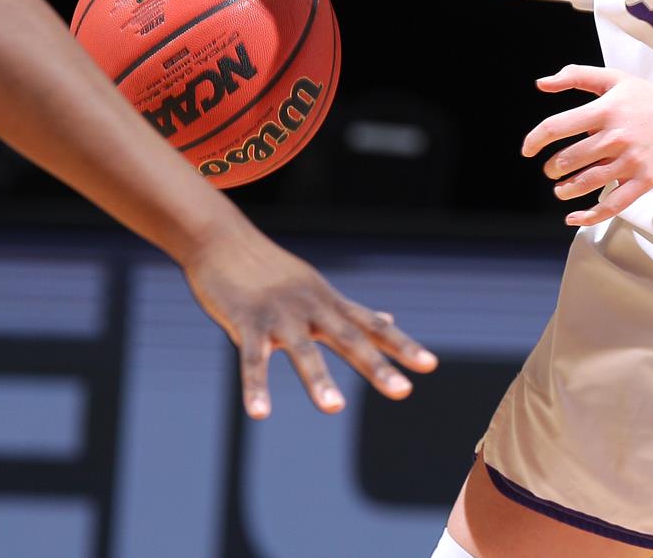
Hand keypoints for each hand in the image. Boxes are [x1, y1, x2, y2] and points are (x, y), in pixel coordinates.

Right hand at [182, 227, 437, 418]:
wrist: (222, 239)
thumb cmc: (270, 268)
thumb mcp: (318, 288)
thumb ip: (351, 311)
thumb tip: (389, 318)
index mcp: (329, 303)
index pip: (373, 326)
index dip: (401, 345)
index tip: (429, 365)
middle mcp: (311, 308)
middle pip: (349, 339)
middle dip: (376, 367)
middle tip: (403, 392)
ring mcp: (279, 315)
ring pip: (302, 350)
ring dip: (318, 380)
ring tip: (334, 408)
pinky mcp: (246, 321)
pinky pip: (251, 359)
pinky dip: (256, 386)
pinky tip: (259, 413)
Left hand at [522, 65, 652, 227]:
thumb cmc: (652, 97)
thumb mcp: (615, 79)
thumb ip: (576, 76)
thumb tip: (542, 84)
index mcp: (605, 110)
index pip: (557, 126)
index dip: (535, 140)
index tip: (528, 149)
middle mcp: (616, 136)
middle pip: (568, 159)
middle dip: (552, 168)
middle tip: (552, 170)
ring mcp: (631, 160)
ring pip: (586, 183)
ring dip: (565, 190)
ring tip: (562, 189)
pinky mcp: (645, 180)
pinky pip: (613, 204)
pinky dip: (589, 215)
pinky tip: (574, 217)